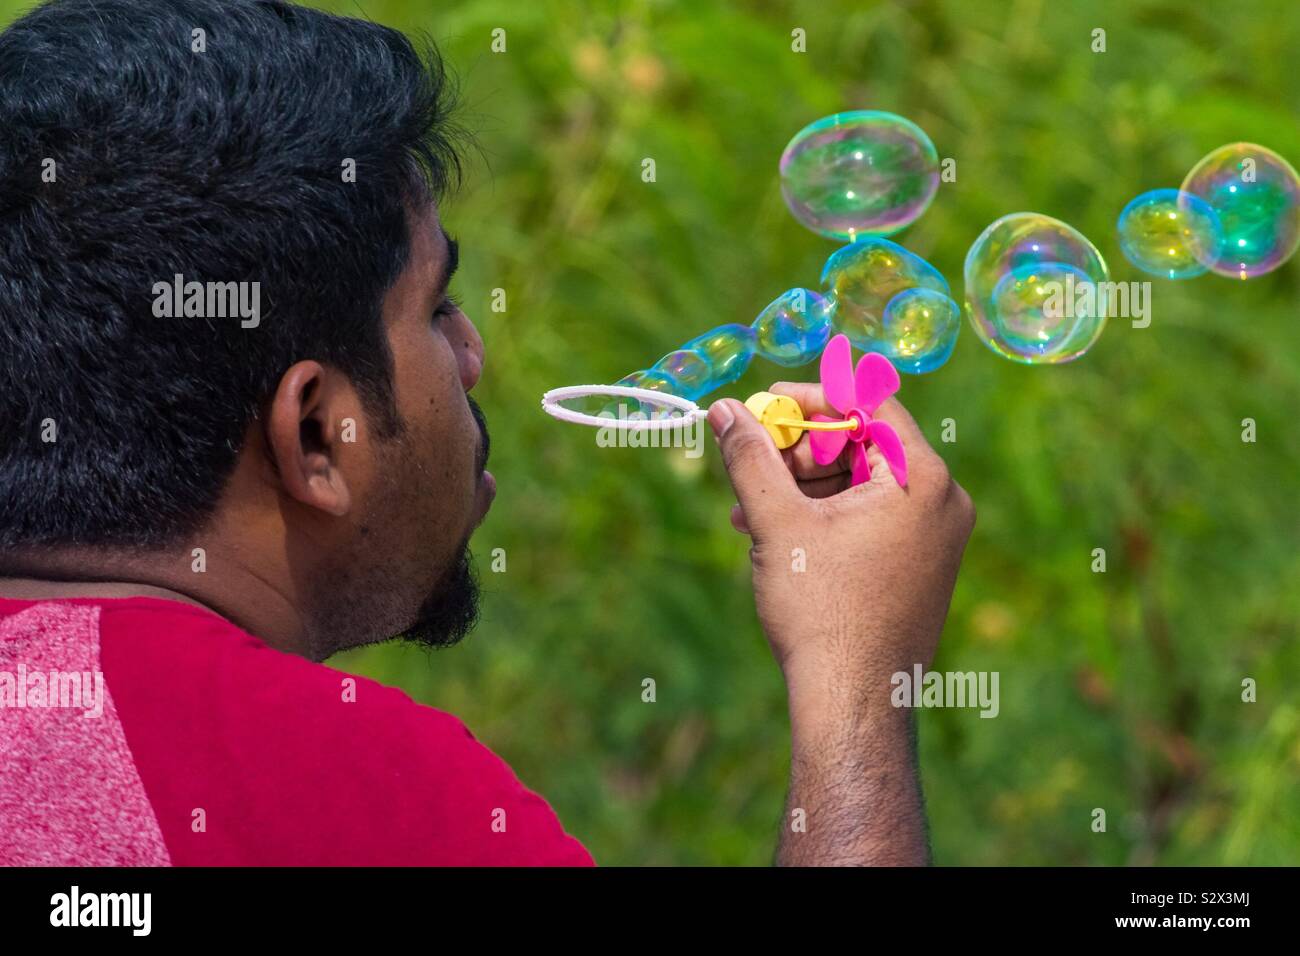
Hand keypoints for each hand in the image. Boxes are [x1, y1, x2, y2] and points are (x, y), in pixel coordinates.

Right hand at [709, 381, 974, 864]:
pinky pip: (871, 518)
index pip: (869, 406)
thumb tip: (724, 410)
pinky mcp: (921, 566)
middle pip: (864, 444)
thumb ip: (751, 458)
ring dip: (803, 486)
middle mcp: (942, 502)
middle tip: (750, 458)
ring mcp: (937, 537)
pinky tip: (775, 532)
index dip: (812, 398)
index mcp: (921, 479)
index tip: (765, 403)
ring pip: (861, 484)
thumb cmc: (821, 612)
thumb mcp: (777, 522)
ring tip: (748, 508)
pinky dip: (825, 515)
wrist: (854, 702)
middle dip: (799, 450)